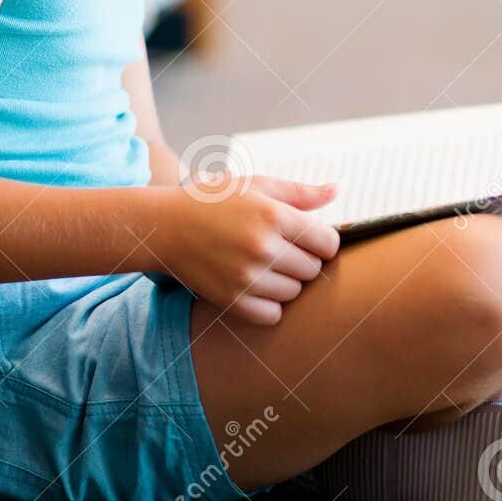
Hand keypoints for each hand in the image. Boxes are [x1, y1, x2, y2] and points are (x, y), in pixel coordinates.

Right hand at [160, 175, 340, 324]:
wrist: (164, 227)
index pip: (328, 243)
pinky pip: (272, 314)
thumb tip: (337, 191)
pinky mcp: (231, 300)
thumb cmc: (213, 201)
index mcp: (273, 216)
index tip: (308, 237)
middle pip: (312, 270)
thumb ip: (300, 193)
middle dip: (303, 259)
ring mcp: (246, 277)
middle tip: (282, 249)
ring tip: (265, 265)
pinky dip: (269, 304)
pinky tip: (257, 286)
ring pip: (294, 293)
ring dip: (286, 282)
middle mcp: (262, 247)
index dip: (323, 240)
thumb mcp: (256, 185)